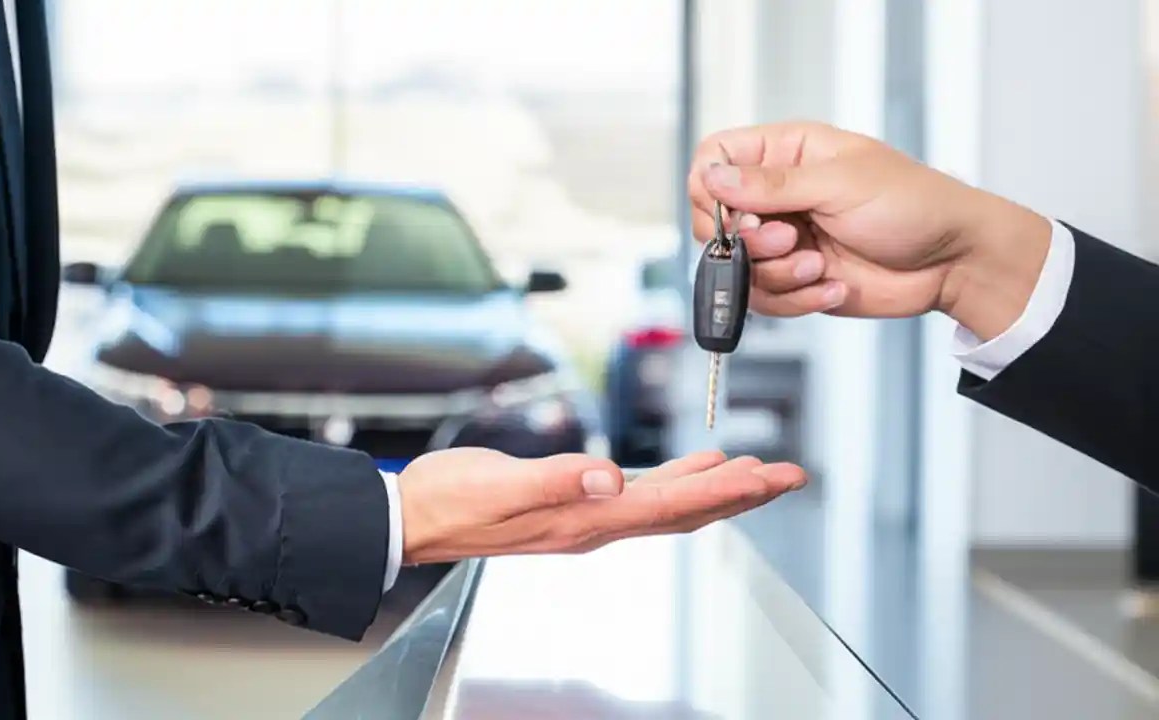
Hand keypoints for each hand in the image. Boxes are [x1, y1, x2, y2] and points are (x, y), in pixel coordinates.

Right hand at [397, 448, 803, 564]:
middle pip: (686, 511)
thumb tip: (611, 477)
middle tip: (788, 476)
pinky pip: (643, 495)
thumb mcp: (500, 485)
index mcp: (584, 519)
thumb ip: (556, 479)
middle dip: (741, 494)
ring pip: (671, 504)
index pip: (670, 507)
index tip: (765, 475)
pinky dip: (678, 482)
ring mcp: (586, 516)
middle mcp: (595, 523)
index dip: (721, 492)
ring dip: (718, 489)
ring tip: (757, 471)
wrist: (416, 516)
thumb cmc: (452, 500)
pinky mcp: (574, 502)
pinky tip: (692, 468)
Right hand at [687, 122, 1051, 340]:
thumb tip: (713, 177)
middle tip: (787, 238)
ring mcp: (784, 240)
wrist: (953, 261)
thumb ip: (771, 184)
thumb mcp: (839, 183)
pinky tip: (832, 286)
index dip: (711, 187)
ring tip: (818, 266)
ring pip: (737, 267)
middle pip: (715, 221)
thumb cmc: (914, 205)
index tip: (735, 210)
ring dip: (777, 274)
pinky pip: (764, 299)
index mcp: (787, 153)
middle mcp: (779, 196)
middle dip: (747, 241)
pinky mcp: (795, 280)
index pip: (714, 159)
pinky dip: (795, 300)